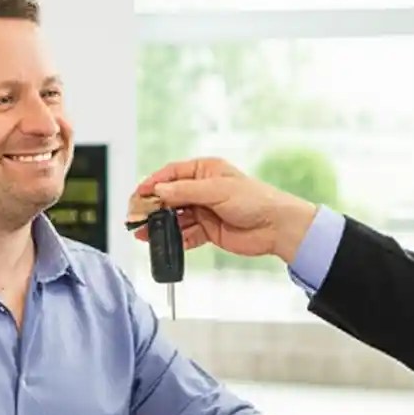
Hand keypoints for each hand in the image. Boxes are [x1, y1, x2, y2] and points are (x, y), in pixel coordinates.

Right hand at [134, 158, 317, 262]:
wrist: (276, 227)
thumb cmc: (255, 200)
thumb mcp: (217, 190)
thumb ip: (185, 191)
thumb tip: (159, 189)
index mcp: (206, 171)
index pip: (172, 174)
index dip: (153, 183)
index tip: (139, 194)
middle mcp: (203, 189)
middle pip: (170, 197)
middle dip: (153, 207)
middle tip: (136, 217)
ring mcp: (205, 210)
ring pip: (175, 217)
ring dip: (160, 225)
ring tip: (144, 233)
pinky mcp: (209, 230)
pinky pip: (186, 234)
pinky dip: (175, 239)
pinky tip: (163, 243)